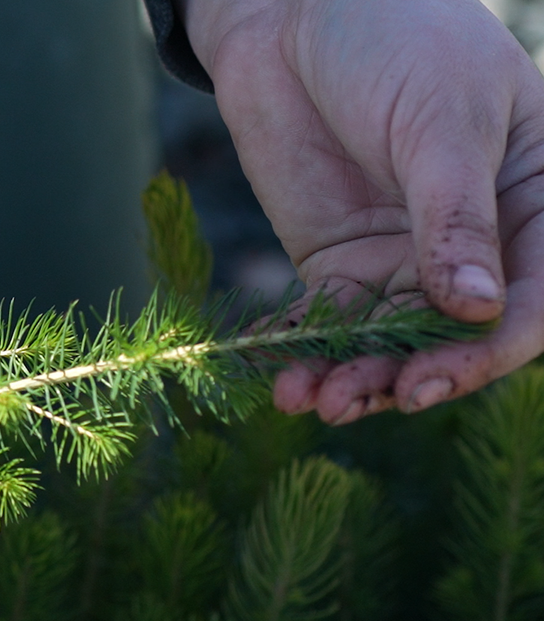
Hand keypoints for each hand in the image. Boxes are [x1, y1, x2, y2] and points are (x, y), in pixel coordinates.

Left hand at [185, 0, 543, 422]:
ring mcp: (404, 260)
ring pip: (391, 344)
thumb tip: (477, 308)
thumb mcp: (440, 120)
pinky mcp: (337, 266)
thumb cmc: (398, 38)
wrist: (297, 12)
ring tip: (312, 403)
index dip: (490, 349)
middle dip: (415, 376)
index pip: (534, 300)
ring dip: (356, 380)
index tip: (437, 376)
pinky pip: (327, 327)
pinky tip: (281, 385)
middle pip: (458, 337)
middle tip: (368, 400)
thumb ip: (456, 215)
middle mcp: (477, 245)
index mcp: (538, 201)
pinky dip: (305, 358)